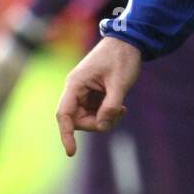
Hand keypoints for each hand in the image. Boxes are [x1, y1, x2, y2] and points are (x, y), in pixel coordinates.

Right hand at [55, 36, 141, 156]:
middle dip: (96, 123)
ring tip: (122, 109)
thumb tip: (102, 126)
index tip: (72, 153)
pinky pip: (95, 112)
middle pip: (77, 120)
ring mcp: (84, 92)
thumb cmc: (122, 58)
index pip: (64, 115)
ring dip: (104, 119)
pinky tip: (121, 107)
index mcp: (75, 84)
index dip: (66, 135)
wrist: (129, 40)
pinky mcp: (92, 93)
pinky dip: (107, 113)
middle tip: (117, 115)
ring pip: (87, 117)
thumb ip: (111, 106)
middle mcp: (75, 89)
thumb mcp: (120, 83)